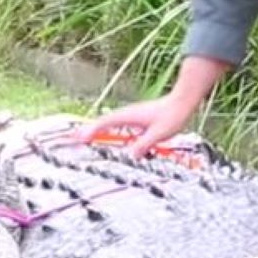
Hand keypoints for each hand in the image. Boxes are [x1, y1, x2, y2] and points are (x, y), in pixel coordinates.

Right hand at [75, 94, 195, 158]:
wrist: (182, 102)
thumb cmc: (172, 116)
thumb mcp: (158, 134)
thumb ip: (144, 144)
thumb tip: (131, 155)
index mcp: (129, 116)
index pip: (105, 123)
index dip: (91, 130)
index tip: (79, 137)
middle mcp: (128, 114)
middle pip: (103, 122)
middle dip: (89, 130)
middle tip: (74, 138)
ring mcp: (132, 115)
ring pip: (111, 122)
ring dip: (98, 129)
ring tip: (86, 136)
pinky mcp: (138, 117)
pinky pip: (119, 123)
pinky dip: (110, 128)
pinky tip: (110, 134)